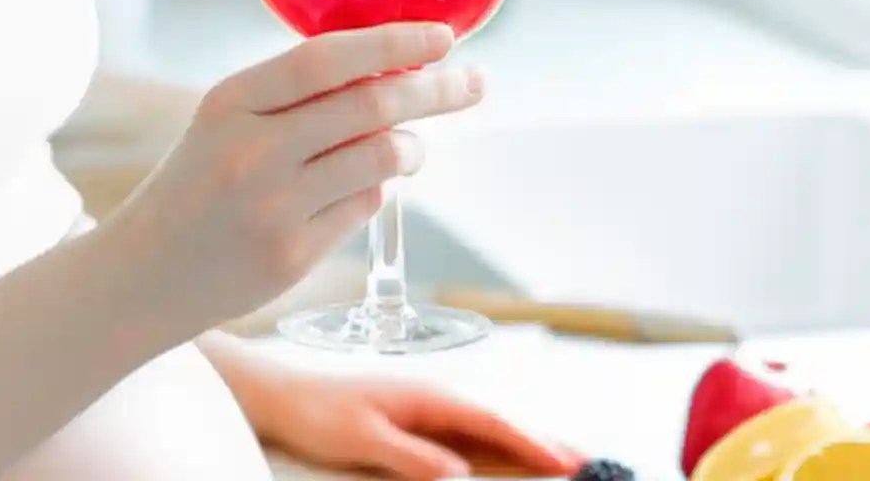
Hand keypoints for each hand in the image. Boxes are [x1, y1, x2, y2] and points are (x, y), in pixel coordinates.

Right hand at [101, 23, 483, 329]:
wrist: (142, 274)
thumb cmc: (195, 186)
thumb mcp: (225, 123)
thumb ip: (294, 96)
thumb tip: (394, 69)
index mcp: (231, 101)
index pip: (327, 58)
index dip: (393, 43)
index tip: (443, 37)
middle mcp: (252, 149)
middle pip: (370, 106)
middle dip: (435, 90)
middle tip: (472, 83)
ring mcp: (273, 206)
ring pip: (381, 158)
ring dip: (412, 148)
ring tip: (412, 148)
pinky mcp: (291, 255)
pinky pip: (365, 206)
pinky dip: (378, 190)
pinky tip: (362, 189)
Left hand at [253, 373, 583, 479]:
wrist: (284, 396)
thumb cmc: (318, 411)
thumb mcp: (363, 438)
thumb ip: (412, 456)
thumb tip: (460, 474)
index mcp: (427, 396)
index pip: (491, 421)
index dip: (531, 442)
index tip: (565, 461)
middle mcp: (434, 399)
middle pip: (500, 422)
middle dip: (544, 441)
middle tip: (586, 462)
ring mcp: (428, 410)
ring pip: (489, 428)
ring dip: (526, 443)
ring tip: (563, 458)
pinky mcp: (418, 423)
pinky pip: (469, 436)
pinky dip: (498, 446)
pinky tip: (511, 456)